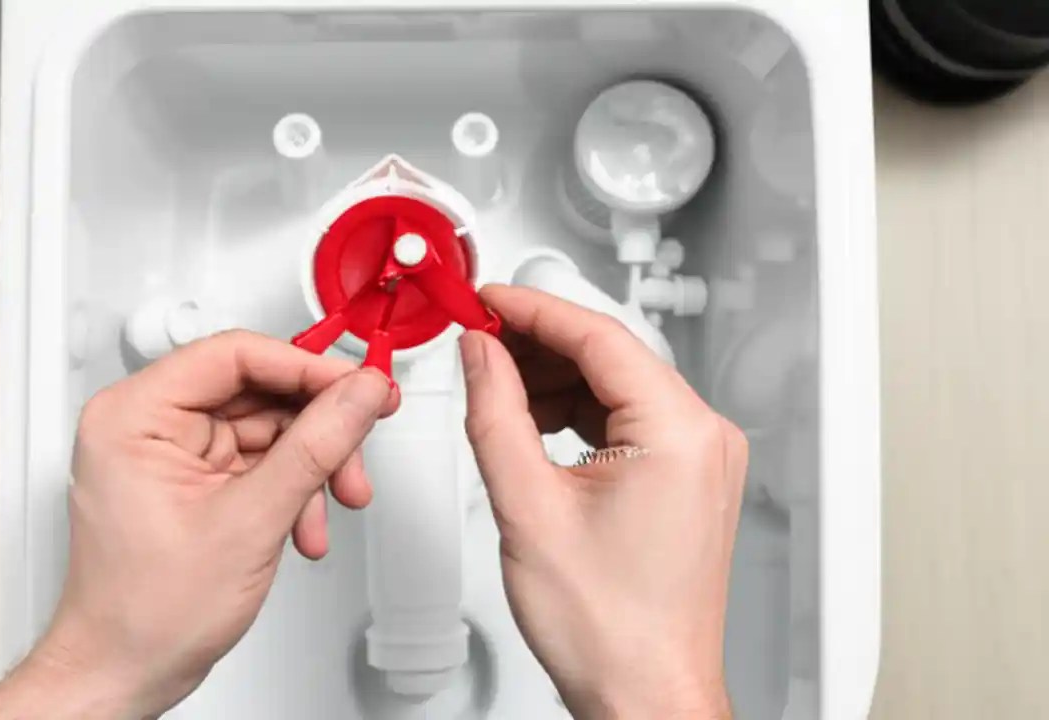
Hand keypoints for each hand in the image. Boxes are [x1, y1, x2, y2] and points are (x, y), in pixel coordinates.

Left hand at [0, 331, 395, 718]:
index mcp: (134, 415)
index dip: (306, 369)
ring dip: (309, 469)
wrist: (124, 675)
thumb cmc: (144, 614)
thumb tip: (358, 393)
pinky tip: (303, 526)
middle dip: (316, 432)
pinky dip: (291, 491)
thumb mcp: (249, 520)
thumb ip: (315, 447)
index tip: (358, 387)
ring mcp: (170, 454)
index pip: (235, 355)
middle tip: (357, 452)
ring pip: (267, 429)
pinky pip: (258, 463)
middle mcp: (147, 425)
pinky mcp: (191, 481)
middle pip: (258, 391)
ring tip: (329, 506)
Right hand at [459, 285, 746, 719]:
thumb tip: (481, 354)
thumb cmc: (608, 629)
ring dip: (553, 379)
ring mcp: (700, 460)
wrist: (646, 694)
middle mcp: (704, 438)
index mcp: (679, 434)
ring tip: (493, 384)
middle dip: (538, 344)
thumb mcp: (526, 505)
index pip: (598, 336)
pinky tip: (530, 419)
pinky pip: (626, 421)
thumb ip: (496, 412)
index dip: (531, 309)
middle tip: (477, 338)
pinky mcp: (686, 479)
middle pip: (610, 355)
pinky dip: (575, 414)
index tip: (487, 299)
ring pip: (616, 386)